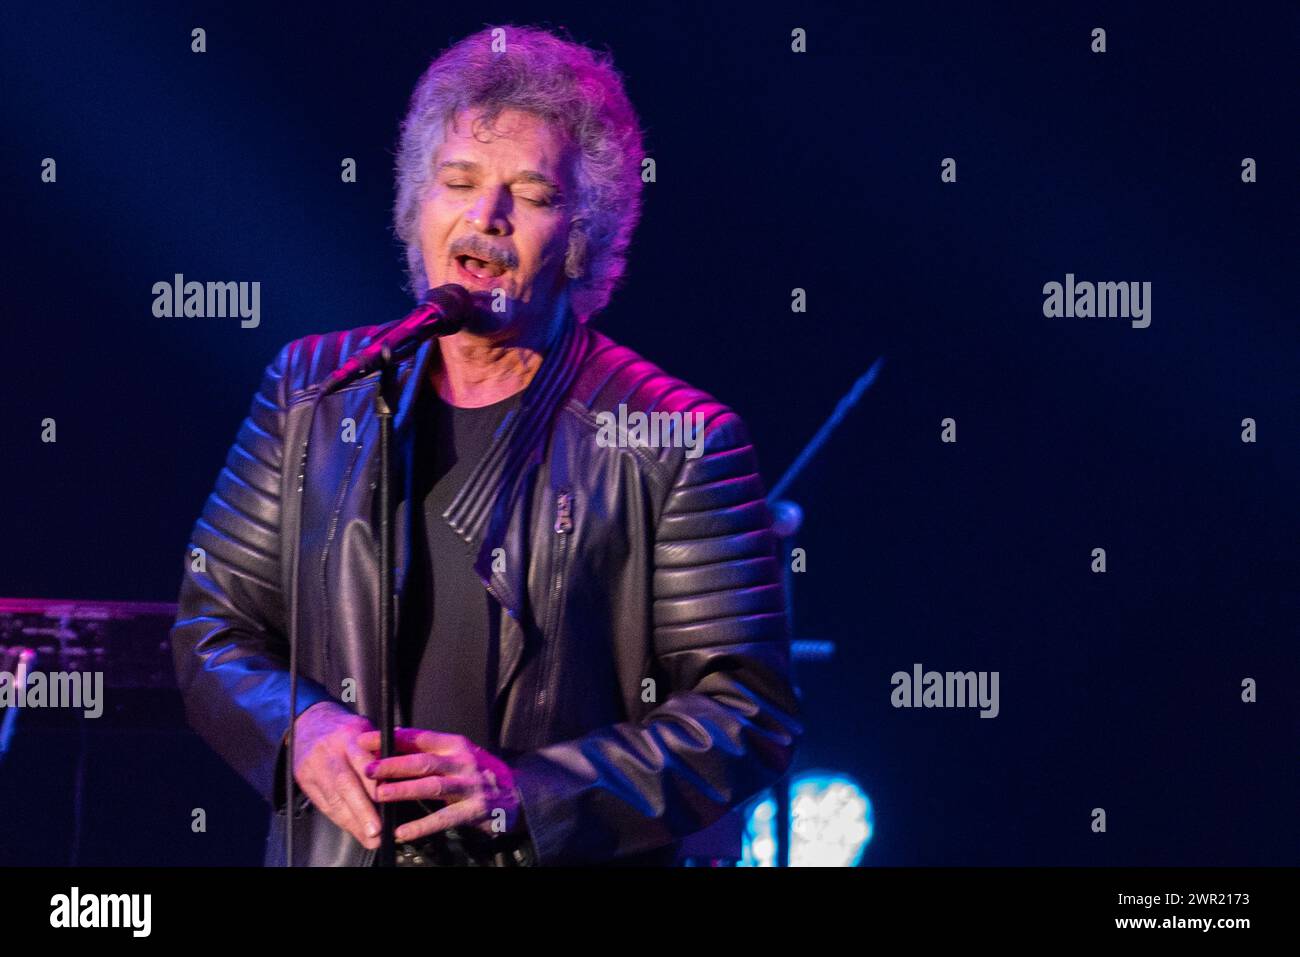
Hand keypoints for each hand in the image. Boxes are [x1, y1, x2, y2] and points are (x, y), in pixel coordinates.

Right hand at [291, 701, 381, 849]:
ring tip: (370, 837)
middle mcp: (331, 751)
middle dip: (362, 810)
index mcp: (351, 735)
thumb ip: (384, 748)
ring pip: (333, 798)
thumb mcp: (367, 728)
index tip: (387, 803)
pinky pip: (324, 804)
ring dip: (353, 821)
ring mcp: (314, 766)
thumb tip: (407, 768)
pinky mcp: (304, 779)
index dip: (375, 785)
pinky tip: (354, 829)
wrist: (308, 723)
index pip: (363, 761)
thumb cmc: (345, 729)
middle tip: (377, 830)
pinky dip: (340, 819)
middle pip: (345, 784)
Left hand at [357, 728, 522, 841]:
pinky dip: (423, 826)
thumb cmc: (479, 773)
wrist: (518, 794)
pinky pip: (445, 818)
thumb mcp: (458, 755)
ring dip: (405, 790)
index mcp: (455, 744)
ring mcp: (470, 786)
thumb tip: (391, 744)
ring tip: (380, 795)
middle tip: (367, 768)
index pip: (419, 738)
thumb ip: (429, 752)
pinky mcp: (476, 810)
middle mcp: (462, 762)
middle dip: (393, 764)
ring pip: (433, 786)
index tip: (364, 740)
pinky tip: (403, 832)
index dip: (391, 738)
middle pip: (423, 761)